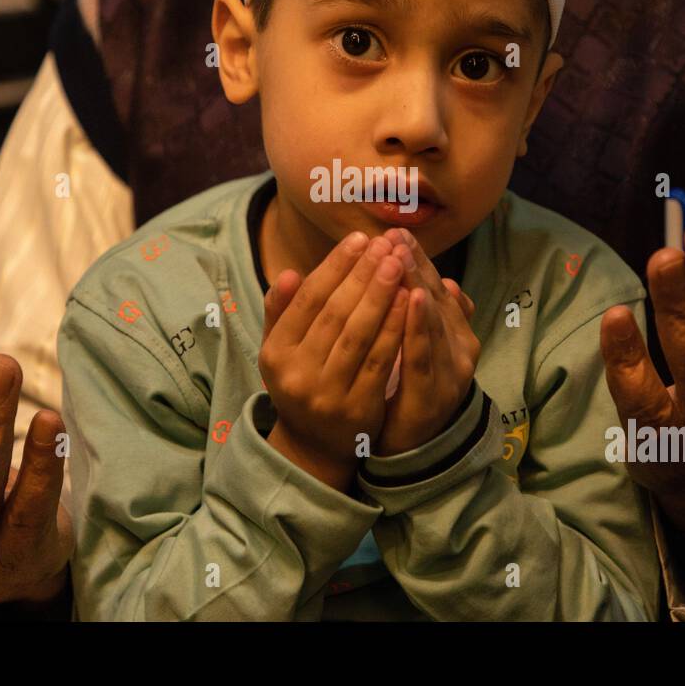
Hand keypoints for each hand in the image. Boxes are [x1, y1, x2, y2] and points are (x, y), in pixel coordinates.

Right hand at [260, 232, 408, 490]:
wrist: (315, 446)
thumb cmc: (302, 381)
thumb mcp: (282, 350)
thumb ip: (283, 312)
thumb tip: (291, 273)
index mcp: (275, 353)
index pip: (308, 300)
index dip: (335, 266)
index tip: (358, 239)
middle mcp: (296, 374)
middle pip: (335, 314)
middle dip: (363, 275)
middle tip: (385, 245)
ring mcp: (326, 394)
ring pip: (358, 335)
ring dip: (381, 296)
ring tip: (399, 264)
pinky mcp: (357, 410)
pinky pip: (379, 362)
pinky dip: (395, 329)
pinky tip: (409, 302)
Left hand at [374, 229, 480, 455]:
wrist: (414, 450)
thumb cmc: (411, 390)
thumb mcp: (420, 349)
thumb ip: (431, 317)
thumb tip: (448, 282)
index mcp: (454, 333)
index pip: (433, 287)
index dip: (416, 259)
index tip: (393, 231)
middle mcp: (460, 348)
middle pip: (434, 298)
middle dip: (413, 264)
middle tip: (393, 235)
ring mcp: (450, 372)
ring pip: (432, 320)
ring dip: (417, 284)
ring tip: (402, 256)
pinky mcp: (434, 394)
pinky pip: (423, 354)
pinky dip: (418, 325)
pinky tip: (411, 298)